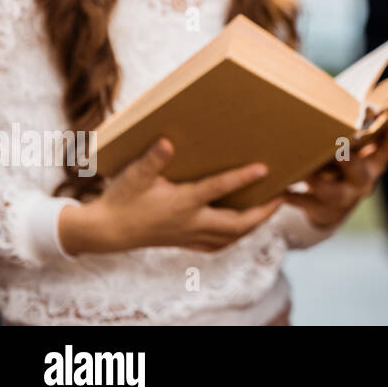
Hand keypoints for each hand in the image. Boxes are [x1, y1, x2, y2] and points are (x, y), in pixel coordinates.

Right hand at [60, 138, 282, 254]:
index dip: (242, 178)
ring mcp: (189, 235)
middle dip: (263, 212)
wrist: (105, 232)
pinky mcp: (184, 242)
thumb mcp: (134, 176)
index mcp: (181, 203)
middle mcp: (190, 223)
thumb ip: (152, 159)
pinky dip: (235, 237)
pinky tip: (243, 228)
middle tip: (282, 196)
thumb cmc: (120, 199)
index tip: (265, 168)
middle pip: (236, 224)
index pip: (217, 189)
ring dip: (254, 225)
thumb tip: (168, 142)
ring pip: (230, 237)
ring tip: (271, 209)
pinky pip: (218, 245)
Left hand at [282, 122, 387, 229]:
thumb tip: (346, 98)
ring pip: (329, 189)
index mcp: (373, 166)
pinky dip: (290, 195)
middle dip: (348, 160)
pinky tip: (278, 189)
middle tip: (338, 149)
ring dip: (315, 178)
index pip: (386, 152)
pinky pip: (303, 202)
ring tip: (302, 169)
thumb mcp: (354, 153)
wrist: (332, 208)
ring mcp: (342, 198)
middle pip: (358, 172)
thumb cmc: (342, 166)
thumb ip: (353, 135)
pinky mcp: (320, 209)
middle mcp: (362, 183)